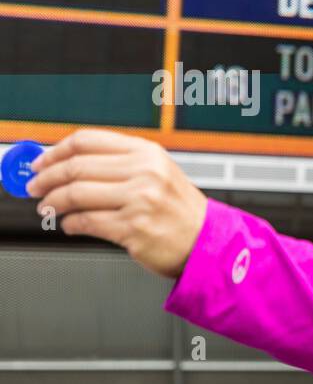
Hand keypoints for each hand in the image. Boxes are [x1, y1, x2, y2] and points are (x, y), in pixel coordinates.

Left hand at [25, 129, 207, 280]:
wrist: (206, 242)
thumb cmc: (180, 210)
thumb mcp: (157, 173)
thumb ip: (118, 163)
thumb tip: (67, 163)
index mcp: (148, 153)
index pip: (88, 141)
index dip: (56, 151)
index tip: (42, 162)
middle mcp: (145, 173)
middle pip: (77, 167)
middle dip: (46, 178)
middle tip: (35, 186)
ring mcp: (140, 201)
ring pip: (76, 194)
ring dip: (54, 202)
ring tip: (48, 207)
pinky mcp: (134, 229)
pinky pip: (87, 222)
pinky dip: (70, 223)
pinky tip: (70, 224)